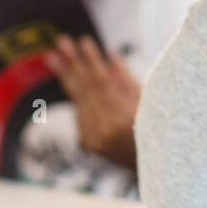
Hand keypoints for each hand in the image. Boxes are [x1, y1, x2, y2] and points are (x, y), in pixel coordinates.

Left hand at [43, 35, 139, 170]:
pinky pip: (79, 111)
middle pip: (85, 89)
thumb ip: (126, 78)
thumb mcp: (147, 101)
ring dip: (65, 76)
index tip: (84, 41)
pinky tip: (67, 76)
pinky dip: (76, 95)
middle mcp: (105, 130)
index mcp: (123, 118)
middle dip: (72, 63)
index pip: (102, 83)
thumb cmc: (154, 130)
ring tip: (52, 56)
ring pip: (77, 100)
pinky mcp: (86, 142)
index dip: (91, 61)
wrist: (150, 166)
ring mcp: (93, 138)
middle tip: (61, 41)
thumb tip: (111, 54)